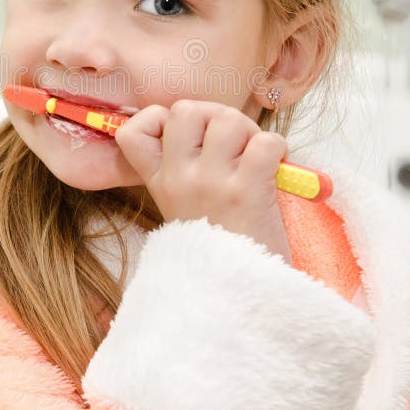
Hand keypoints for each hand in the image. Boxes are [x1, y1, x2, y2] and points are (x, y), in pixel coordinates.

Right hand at [115, 99, 291, 260]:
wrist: (240, 300)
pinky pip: (264, 142)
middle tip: (232, 144)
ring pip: (227, 119)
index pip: (132, 131)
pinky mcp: (246, 191)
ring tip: (254, 159)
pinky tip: (275, 170)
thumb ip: (186, 169)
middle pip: (186, 110)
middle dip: (216, 116)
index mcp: (160, 182)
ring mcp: (211, 183)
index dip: (157, 118)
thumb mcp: (184, 209)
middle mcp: (179, 179)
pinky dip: (277, 149)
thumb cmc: (220, 249)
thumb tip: (214, 124)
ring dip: (249, 132)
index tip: (184, 136)